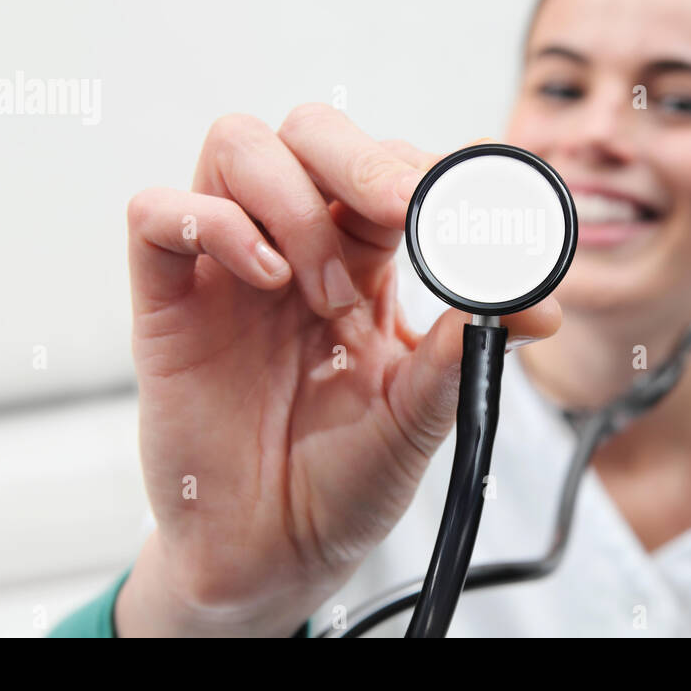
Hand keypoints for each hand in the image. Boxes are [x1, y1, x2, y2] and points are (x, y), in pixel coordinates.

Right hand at [114, 105, 560, 635]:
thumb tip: (532, 306)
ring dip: (294, 203)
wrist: (271, 558)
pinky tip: (265, 278)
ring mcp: (225, 268)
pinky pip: (157, 214)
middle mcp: (293, 247)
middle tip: (402, 209)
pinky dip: (212, 223)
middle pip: (311, 132)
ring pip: (237, 147)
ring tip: (323, 296)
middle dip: (361, 156)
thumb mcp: (419, 417)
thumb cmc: (341, 480)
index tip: (473, 210)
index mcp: (362, 262)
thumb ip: (462, 354)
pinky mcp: (167, 302)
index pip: (389, 167)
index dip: (429, 170)